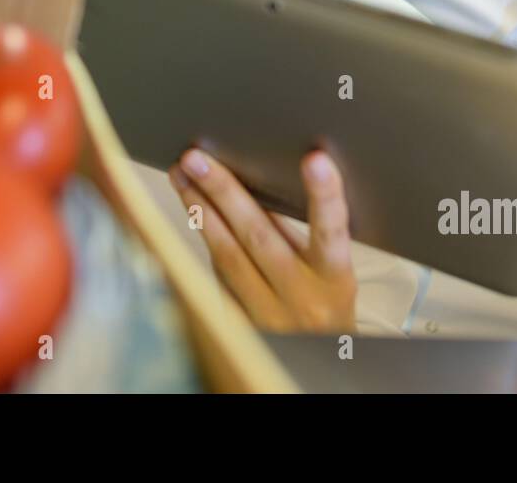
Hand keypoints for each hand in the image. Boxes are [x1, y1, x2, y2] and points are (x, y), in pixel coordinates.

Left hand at [169, 148, 356, 332]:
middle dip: (223, 192)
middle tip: (196, 158)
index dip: (325, 196)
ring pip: (227, 256)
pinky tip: (192, 212)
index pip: (332, 233)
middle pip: (258, 237)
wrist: (319, 359)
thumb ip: (305, 237)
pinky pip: (217, 277)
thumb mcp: (332, 273)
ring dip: (200, 211)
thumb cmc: (327, 303)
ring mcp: (268, 315)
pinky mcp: (242, 326)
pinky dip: (205, 241)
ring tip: (182, 178)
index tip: (315, 159)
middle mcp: (301, 298)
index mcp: (334, 281)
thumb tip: (258, 187)